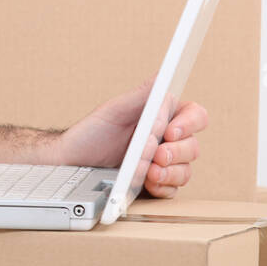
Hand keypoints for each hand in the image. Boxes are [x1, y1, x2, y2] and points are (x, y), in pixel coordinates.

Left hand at [55, 76, 207, 197]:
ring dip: (171, 172)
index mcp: (163, 117)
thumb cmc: (91, 133)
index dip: (189, 123)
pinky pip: (172, 190)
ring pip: (185, 170)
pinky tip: (150, 184)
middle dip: (177, 152)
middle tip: (157, 155)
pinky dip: (164, 187)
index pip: (194, 116)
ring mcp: (162, 164)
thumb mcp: (114, 110)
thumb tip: (162, 75)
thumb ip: (141, 95)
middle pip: (193, 146)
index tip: (170, 131)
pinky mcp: (155, 184)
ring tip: (149, 172)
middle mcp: (166, 141)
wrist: (72, 162)